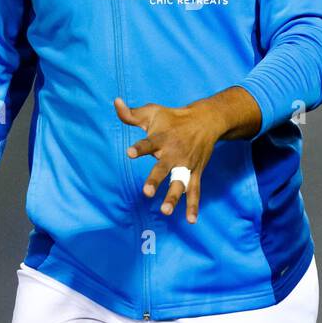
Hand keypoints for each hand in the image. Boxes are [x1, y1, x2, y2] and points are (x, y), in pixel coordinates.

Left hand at [114, 96, 225, 223]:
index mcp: (162, 138)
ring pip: (180, 182)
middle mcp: (175, 152)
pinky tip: (190, 220)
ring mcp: (186, 165)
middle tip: (147, 191)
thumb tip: (115, 102)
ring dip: (174, 197)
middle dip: (156, 179)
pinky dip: (193, 206)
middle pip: (164, 167)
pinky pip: (195, 191)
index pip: (149, 143)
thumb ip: (131, 114)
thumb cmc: (172, 118)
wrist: (206, 120)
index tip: (130, 153)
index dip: (139, 148)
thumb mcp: (152, 112)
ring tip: (164, 211)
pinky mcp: (195, 173)